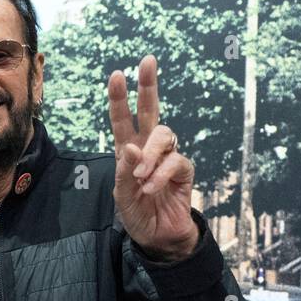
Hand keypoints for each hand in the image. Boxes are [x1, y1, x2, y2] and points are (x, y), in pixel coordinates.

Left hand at [108, 55, 198, 261]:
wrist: (158, 239)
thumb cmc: (137, 216)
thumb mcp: (122, 196)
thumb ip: (124, 172)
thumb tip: (131, 147)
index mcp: (128, 152)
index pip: (123, 120)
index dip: (119, 98)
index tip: (117, 74)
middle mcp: (148, 149)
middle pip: (150, 110)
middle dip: (148, 85)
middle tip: (147, 61)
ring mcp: (167, 158)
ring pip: (164, 134)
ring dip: (150, 153)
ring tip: (141, 178)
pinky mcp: (183, 171)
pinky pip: (175, 161)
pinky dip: (160, 175)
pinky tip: (151, 189)